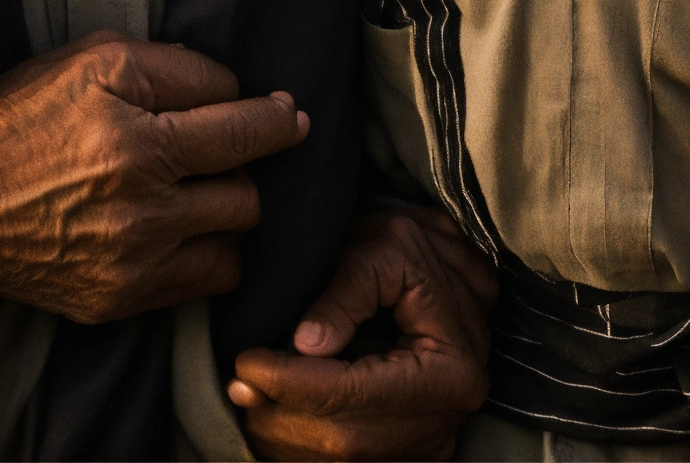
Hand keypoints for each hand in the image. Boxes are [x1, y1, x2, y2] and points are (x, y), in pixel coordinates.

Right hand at [0, 30, 308, 323]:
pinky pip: (202, 284)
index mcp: (136, 138)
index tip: (287, 115)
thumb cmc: (22, 116)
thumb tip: (235, 88)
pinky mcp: (118, 302)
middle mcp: (140, 208)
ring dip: (225, 212)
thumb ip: (172, 66)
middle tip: (218, 149)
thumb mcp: (92, 59)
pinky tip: (176, 228)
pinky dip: (202, 254)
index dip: (276, 117)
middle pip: (247, 192)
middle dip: (242, 165)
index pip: (243, 128)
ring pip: (233, 242)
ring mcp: (131, 264)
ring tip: (196, 189)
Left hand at [227, 207, 496, 459]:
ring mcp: (429, 442)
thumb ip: (347, 291)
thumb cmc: (419, 253)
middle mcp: (444, 420)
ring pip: (341, 459)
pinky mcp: (409, 450)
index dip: (292, 380)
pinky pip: (347, 460)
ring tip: (249, 398)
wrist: (452, 274)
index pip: (353, 390)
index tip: (246, 362)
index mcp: (448, 371)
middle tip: (237, 383)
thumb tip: (304, 342)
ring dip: (285, 435)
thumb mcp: (387, 246)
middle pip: (344, 437)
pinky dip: (303, 443)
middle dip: (281, 413)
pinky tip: (275, 414)